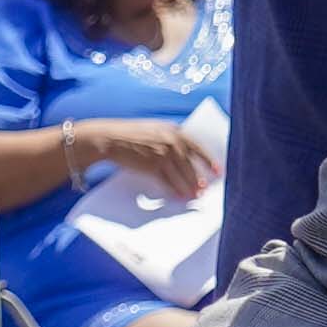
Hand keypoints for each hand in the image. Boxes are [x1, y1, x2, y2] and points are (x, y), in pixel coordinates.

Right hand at [67, 116, 217, 193]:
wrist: (109, 138)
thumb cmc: (129, 135)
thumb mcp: (154, 130)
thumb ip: (169, 139)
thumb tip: (184, 157)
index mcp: (174, 130)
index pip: (198, 146)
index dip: (209, 160)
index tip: (218, 171)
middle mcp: (171, 141)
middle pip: (191, 164)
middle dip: (198, 178)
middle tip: (204, 189)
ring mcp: (163, 153)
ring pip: (182, 175)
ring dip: (189, 187)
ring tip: (194, 196)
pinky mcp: (153, 166)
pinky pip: (168, 182)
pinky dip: (175, 190)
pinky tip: (179, 196)